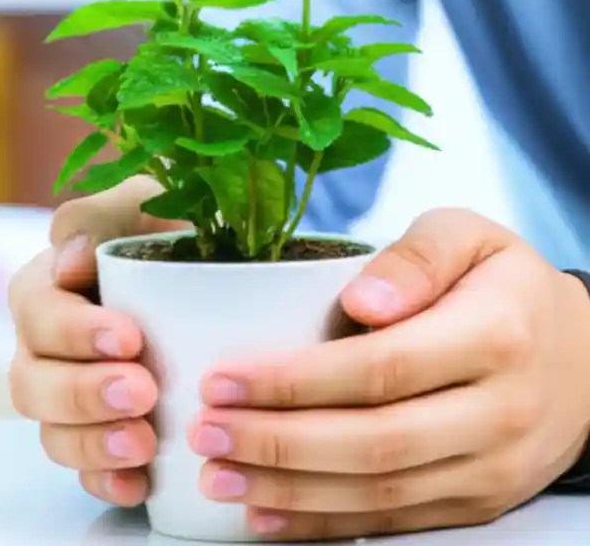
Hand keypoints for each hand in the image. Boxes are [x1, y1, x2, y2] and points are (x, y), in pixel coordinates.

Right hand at [7, 176, 185, 505]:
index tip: (129, 338)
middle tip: (141, 392)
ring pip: (51, 432)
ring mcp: (68, 399)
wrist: (234, 281)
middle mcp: (46, 348)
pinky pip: (84, 472)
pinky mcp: (99, 439)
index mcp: (47, 287)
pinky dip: (107, 480)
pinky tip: (141, 482)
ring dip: (91, 442)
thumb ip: (102, 214)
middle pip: (31, 381)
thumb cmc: (177, 232)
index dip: (72, 331)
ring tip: (142, 442)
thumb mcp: (146, 201)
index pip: (36, 311)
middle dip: (82, 392)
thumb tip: (72, 258)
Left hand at [187, 209, 589, 539]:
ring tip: (215, 476)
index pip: (380, 369)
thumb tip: (362, 299)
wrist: (585, 362)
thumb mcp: (471, 238)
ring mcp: (491, 469)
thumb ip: (414, 256)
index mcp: (495, 336)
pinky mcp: (477, 504)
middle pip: (373, 442)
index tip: (220, 379)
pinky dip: (323, 524)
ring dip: (287, 490)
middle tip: (204, 432)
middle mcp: (498, 412)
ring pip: (378, 492)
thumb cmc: (504, 289)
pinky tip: (263, 515)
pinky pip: (393, 523)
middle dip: (276, 443)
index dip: (293, 382)